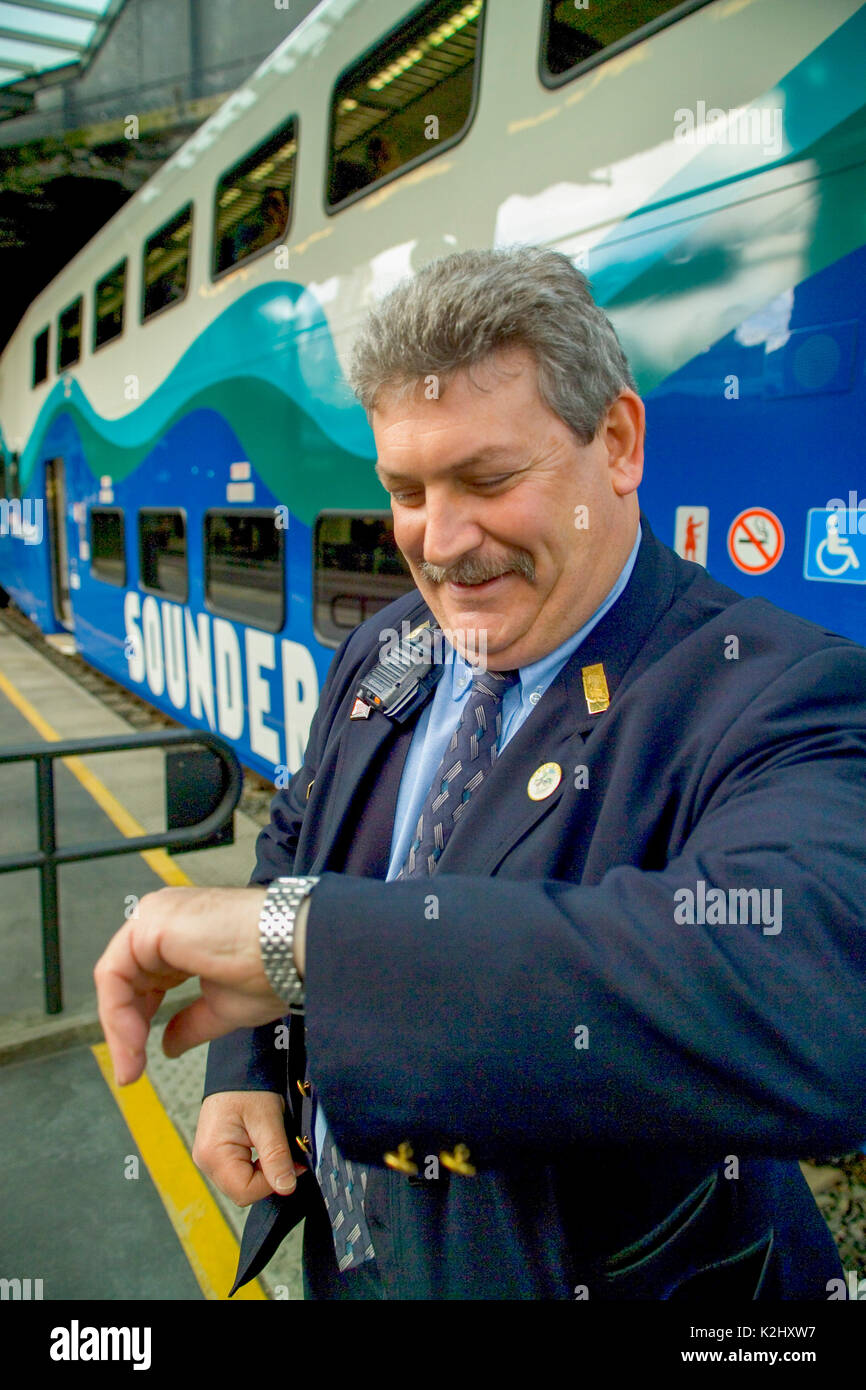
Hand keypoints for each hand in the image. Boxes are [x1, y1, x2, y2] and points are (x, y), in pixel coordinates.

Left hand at [94, 885, 289, 1085]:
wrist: (296, 952)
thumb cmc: (276, 970)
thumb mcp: (222, 1007)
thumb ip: (190, 1022)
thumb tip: (168, 1045)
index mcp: (182, 932)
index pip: (143, 978)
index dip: (139, 1021)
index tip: (140, 1062)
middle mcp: (166, 916)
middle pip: (125, 977)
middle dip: (126, 1028)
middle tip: (131, 1069)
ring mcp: (157, 915)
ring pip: (115, 976)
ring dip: (120, 1026)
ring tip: (132, 1062)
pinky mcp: (152, 922)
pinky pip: (115, 973)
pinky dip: (119, 1013)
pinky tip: (136, 1041)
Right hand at [193, 1091, 305, 1202]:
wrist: (238, 1067)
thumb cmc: (248, 1087)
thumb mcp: (268, 1120)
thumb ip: (276, 1156)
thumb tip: (286, 1187)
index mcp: (212, 1154)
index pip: (244, 1191)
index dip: (272, 1183)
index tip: (294, 1165)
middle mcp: (205, 1160)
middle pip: (241, 1191)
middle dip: (268, 1178)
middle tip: (287, 1154)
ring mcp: (209, 1158)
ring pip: (242, 1184)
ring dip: (263, 1172)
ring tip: (273, 1146)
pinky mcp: (217, 1154)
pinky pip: (238, 1172)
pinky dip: (256, 1165)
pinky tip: (264, 1147)